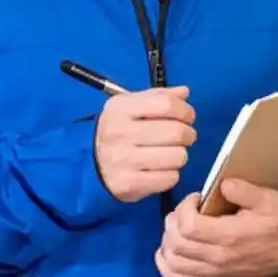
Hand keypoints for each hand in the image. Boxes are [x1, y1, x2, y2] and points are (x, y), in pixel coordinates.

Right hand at [94, 86, 195, 202]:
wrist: (89, 161)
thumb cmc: (117, 131)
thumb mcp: (129, 106)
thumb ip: (158, 96)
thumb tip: (184, 93)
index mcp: (120, 109)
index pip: (165, 104)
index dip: (185, 110)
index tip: (187, 116)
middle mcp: (119, 133)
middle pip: (176, 131)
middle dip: (188, 134)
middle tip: (185, 136)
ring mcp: (123, 160)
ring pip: (177, 156)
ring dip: (180, 155)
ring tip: (170, 153)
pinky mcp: (129, 183)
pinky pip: (170, 178)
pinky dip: (171, 173)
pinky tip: (160, 168)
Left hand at [155, 178, 277, 276]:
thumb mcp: (270, 200)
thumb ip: (246, 191)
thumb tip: (223, 184)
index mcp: (230, 236)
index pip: (189, 225)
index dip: (184, 207)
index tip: (196, 198)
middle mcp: (218, 257)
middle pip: (176, 243)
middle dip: (173, 221)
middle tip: (186, 210)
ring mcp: (213, 271)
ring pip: (173, 261)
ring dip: (168, 240)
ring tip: (178, 227)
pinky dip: (166, 266)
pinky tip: (169, 251)